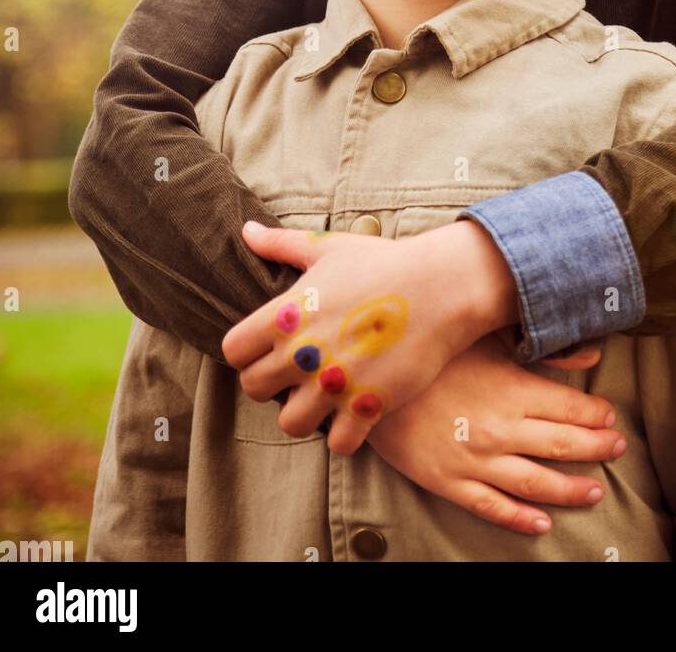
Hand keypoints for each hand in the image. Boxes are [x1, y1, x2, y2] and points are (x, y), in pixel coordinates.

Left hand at [222, 219, 515, 453]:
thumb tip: (246, 230)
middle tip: (300, 372)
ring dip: (306, 413)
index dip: (248, 352)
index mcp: (286, 314)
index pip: (233, 351)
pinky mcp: (368, 406)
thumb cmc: (384, 263)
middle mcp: (303, 353)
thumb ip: (282, 244)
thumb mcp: (329, 248)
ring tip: (326, 395)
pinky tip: (358, 412)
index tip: (270, 347)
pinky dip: (347, 434)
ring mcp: (334, 384)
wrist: (442, 286)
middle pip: (253, 390)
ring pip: (290, 424)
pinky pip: (339, 444)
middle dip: (273, 384)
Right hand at [366, 333, 625, 534]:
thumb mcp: (484, 335)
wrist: (370, 381)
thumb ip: (537, 343)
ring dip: (572, 489)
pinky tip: (543, 524)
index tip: (611, 417)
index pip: (571, 408)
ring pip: (537, 483)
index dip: (597, 416)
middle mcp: (501, 429)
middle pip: (563, 445)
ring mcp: (476, 460)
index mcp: (512, 389)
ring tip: (595, 490)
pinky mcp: (449, 482)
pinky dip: (521, 520)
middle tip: (618, 449)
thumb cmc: (430, 350)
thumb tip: (588, 353)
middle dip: (597, 449)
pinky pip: (493, 507)